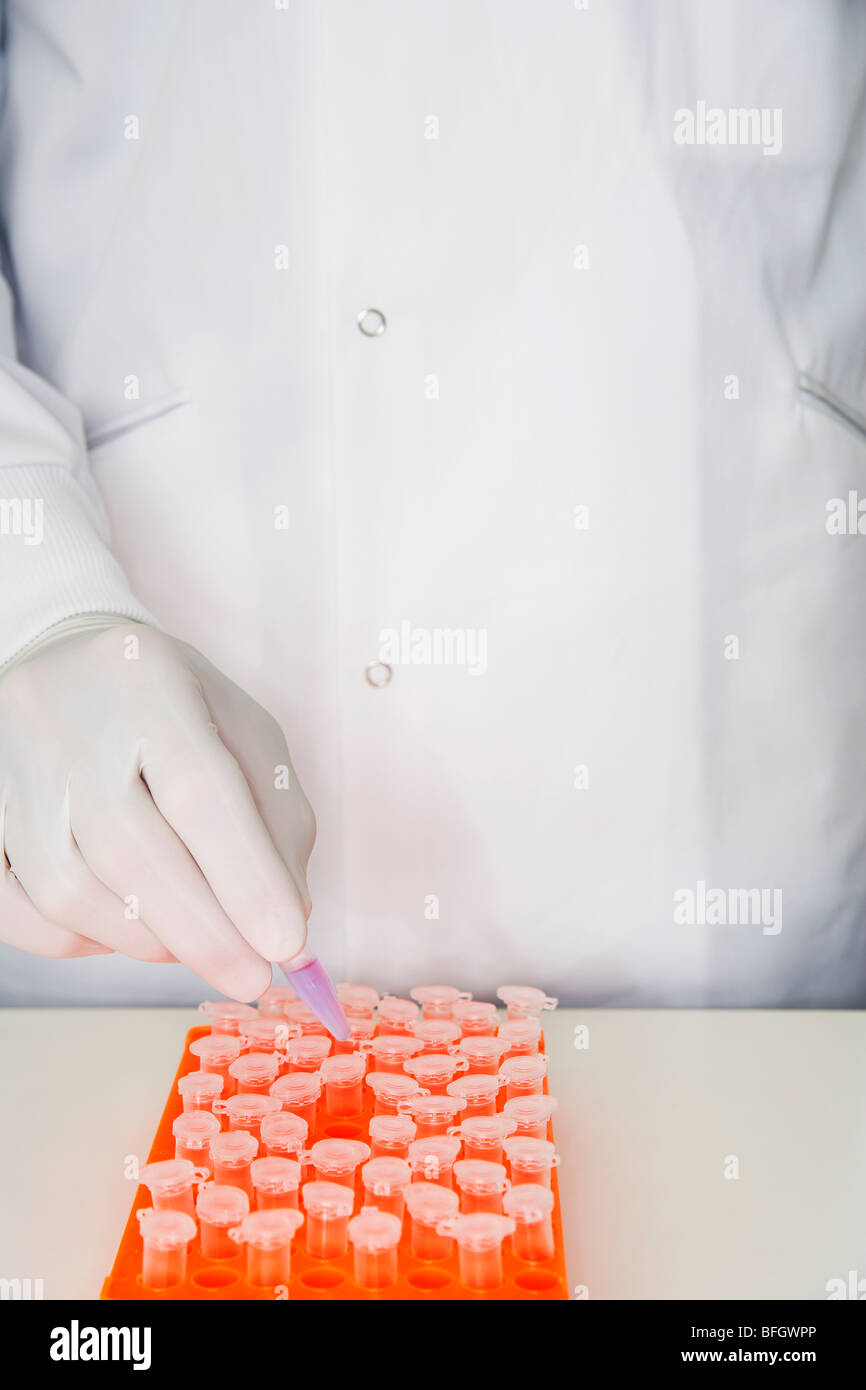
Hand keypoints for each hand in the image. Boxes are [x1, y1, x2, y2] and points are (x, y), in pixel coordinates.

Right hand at [0, 620, 314, 998]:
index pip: (198, 791)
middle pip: (130, 851)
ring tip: (194, 942)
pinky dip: (79, 941)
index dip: (245, 879)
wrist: (71, 667)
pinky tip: (125, 929)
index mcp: (147, 682)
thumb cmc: (174, 708)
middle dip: (202, 932)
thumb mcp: (244, 734)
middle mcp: (62, 719)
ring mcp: (7, 767)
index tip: (286, 945)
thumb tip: (286, 921)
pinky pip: (16, 909)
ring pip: (70, 892)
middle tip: (252, 978)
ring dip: (145, 940)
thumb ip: (276, 821)